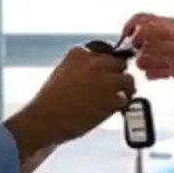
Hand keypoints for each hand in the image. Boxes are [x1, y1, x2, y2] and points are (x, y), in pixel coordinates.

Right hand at [5, 45, 135, 154]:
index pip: (104, 52)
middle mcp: (95, 63)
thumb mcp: (63, 73)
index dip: (106, 66)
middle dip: (117, 75)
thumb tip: (99, 74)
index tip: (104, 75)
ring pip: (128, 80)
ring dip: (124, 90)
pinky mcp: (113, 99)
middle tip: (113, 89)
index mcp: (79, 53)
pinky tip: (111, 111)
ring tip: (116, 100)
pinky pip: (126, 99)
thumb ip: (82, 68)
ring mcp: (106, 80)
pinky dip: (121, 106)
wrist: (45, 120)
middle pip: (119, 64)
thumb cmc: (49, 101)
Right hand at [120, 13, 173, 85]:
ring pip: (147, 57)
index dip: (130, 27)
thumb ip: (157, 45)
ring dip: (143, 63)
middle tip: (133, 59)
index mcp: (166, 26)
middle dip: (135, 49)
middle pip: (141, 40)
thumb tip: (136, 41)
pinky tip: (153, 76)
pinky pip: (156, 70)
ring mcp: (169, 54)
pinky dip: (152, 73)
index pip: (141, 20)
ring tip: (146, 69)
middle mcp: (165, 38)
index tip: (125, 41)